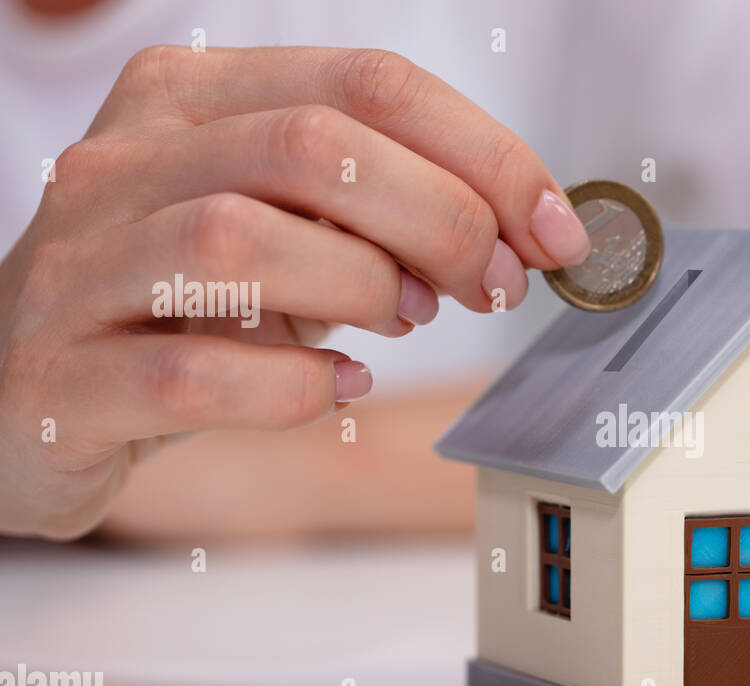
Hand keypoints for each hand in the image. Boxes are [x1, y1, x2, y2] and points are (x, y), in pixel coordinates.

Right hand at [0, 46, 589, 539]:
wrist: (17, 396)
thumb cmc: (171, 312)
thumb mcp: (279, 234)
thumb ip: (372, 218)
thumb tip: (509, 237)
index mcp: (189, 102)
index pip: (366, 84)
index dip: (486, 157)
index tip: (555, 232)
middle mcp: (125, 163)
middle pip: (314, 148)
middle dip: (443, 220)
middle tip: (493, 287)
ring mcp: (82, 267)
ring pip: (240, 240)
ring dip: (361, 286)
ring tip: (402, 321)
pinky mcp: (64, 374)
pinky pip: (191, 371)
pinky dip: (290, 385)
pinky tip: (335, 384)